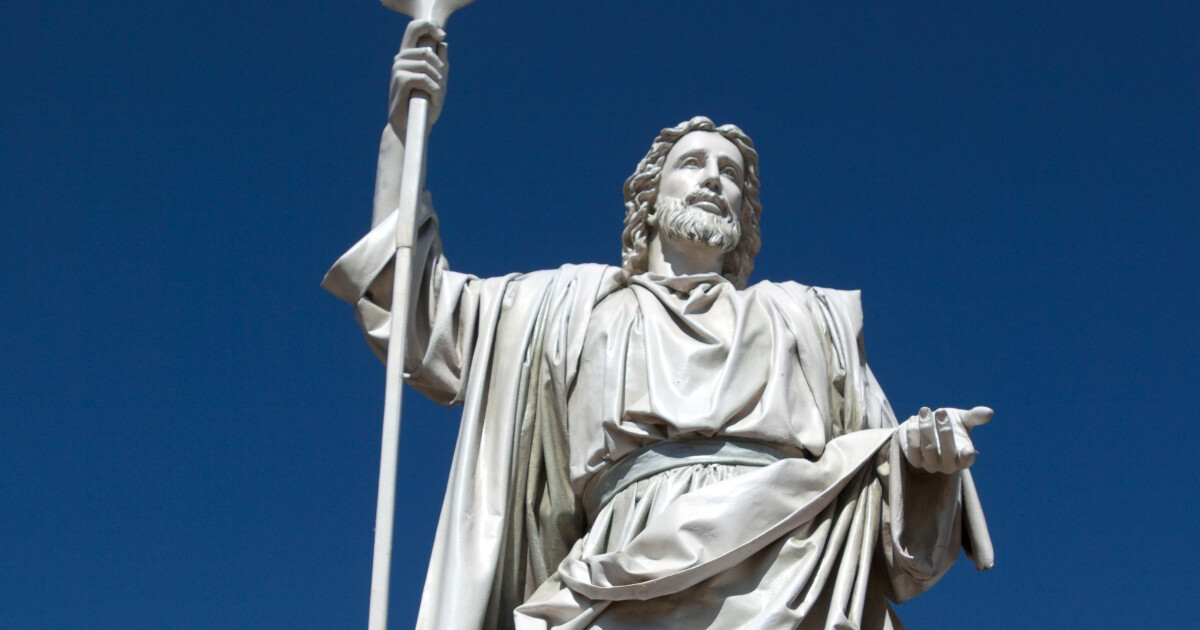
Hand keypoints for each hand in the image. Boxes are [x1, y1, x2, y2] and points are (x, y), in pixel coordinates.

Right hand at [389, 19, 448, 134]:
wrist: (410, 126)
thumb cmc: (423, 105)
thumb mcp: (436, 83)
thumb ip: (440, 65)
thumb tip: (443, 44)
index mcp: (407, 56)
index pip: (414, 28)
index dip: (429, 26)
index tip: (442, 36)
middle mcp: (400, 59)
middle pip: (427, 51)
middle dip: (440, 70)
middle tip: (440, 87)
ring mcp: (397, 68)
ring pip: (427, 65)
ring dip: (438, 83)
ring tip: (437, 96)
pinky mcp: (399, 80)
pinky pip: (424, 78)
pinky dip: (433, 90)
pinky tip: (434, 100)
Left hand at [898, 406, 992, 473]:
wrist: (923, 427)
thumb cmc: (949, 424)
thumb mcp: (962, 419)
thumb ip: (975, 417)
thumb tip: (989, 412)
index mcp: (963, 456)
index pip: (967, 460)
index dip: (967, 456)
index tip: (968, 450)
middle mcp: (948, 465)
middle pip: (947, 451)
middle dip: (943, 429)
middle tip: (940, 411)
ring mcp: (931, 465)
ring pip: (928, 448)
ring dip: (926, 427)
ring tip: (925, 410)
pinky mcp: (915, 461)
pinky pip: (913, 448)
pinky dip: (913, 432)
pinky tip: (914, 419)